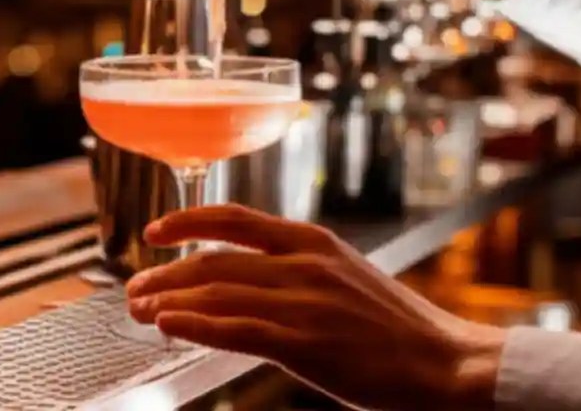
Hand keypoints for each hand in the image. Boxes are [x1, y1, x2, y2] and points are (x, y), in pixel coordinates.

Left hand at [126, 205, 504, 410]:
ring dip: (168, 301)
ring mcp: (303, 303)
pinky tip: (168, 326)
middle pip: (213, 261)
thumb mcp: (344, 275)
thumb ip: (294, 269)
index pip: (233, 218)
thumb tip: (242, 277)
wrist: (446, 363)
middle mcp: (303, 263)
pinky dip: (194, 326)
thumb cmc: (395, 327)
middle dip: (165, 274)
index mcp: (311, 240)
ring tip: (139, 310)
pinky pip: (234, 330)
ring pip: (215, 294)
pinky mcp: (305, 343)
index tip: (155, 232)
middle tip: (135, 288)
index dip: (186, 221)